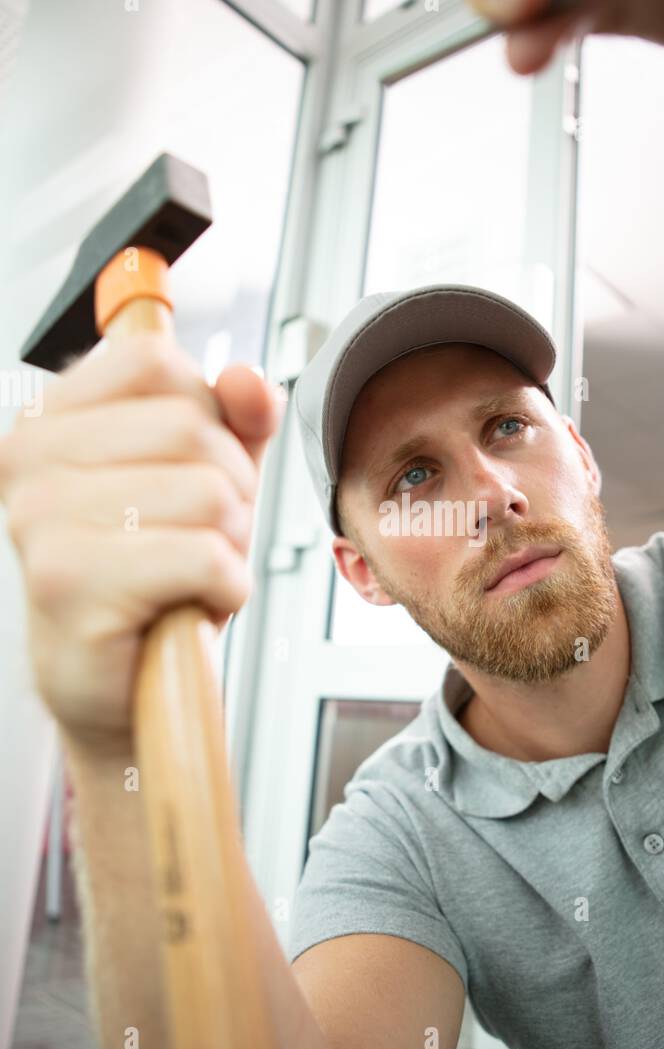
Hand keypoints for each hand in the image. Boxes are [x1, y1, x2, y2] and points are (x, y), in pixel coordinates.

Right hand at [0, 336, 284, 757]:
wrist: (119, 687)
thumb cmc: (158, 578)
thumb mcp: (206, 478)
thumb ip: (234, 420)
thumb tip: (249, 380)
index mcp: (51, 419)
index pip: (155, 361)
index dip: (206, 412)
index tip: (192, 466)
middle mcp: (30, 460)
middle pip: (192, 425)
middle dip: (231, 489)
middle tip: (200, 538)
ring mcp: (41, 520)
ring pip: (208, 492)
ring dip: (230, 543)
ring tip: (191, 574)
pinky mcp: (70, 584)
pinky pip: (206, 558)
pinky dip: (225, 588)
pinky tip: (191, 605)